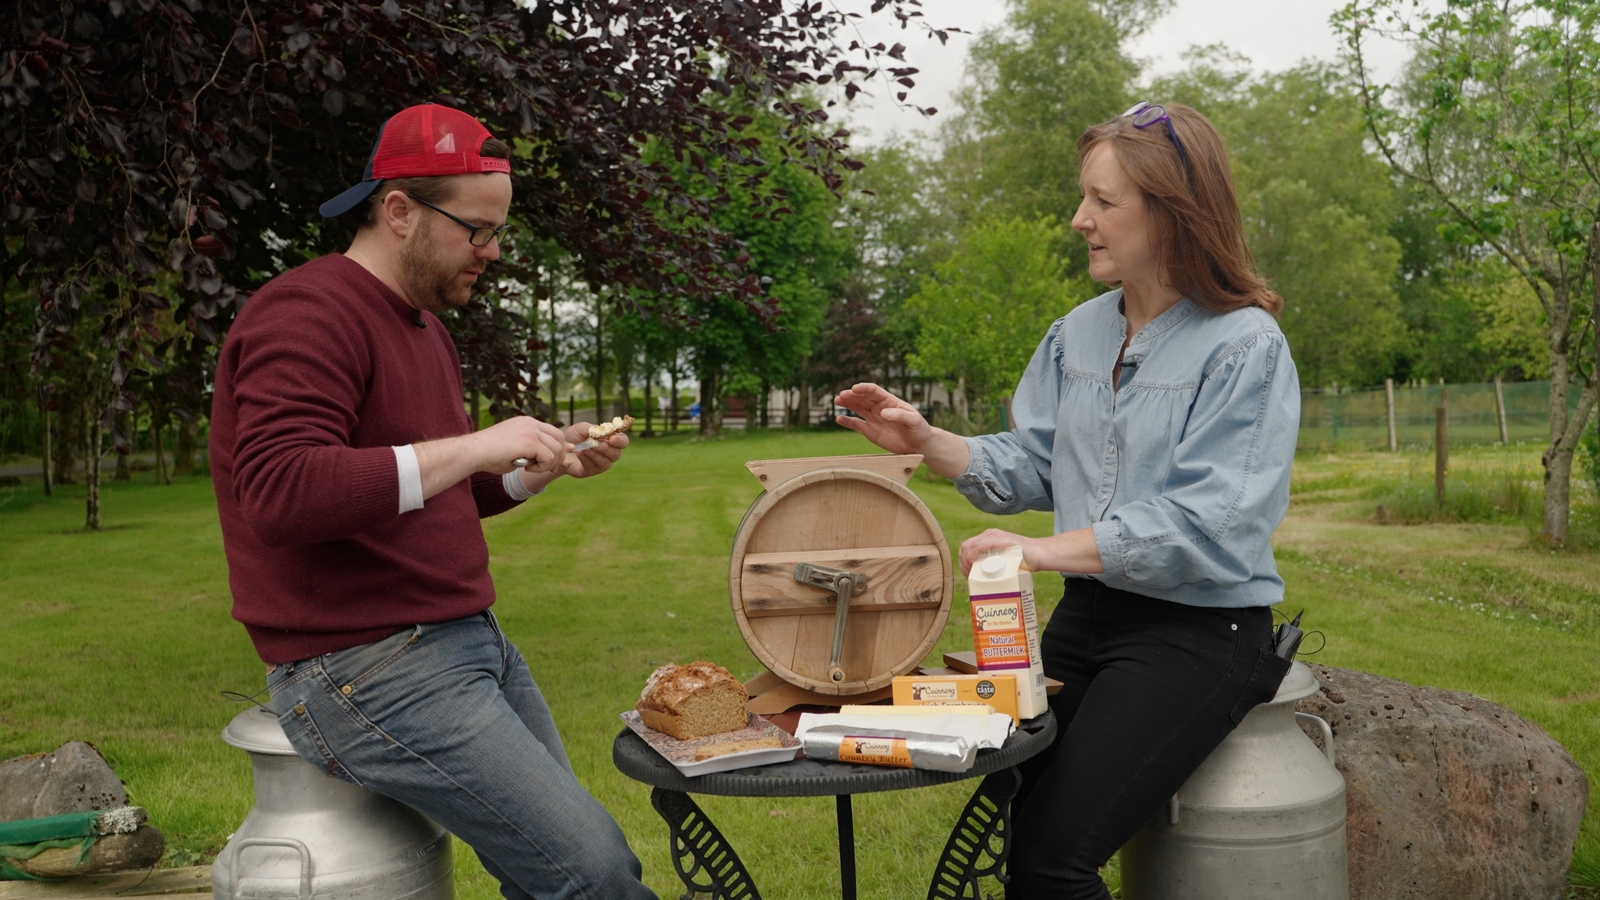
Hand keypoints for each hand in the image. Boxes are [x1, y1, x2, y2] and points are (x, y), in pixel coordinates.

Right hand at [479, 416, 569, 474]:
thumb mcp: (516, 448)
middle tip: (546, 468)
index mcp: (528, 422)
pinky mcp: (529, 442)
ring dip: (547, 464)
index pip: (554, 432)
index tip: (556, 460)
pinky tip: (527, 468)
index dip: (559, 447)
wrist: (473, 451)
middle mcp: (531, 423)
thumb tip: (552, 456)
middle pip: (559, 438)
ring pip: (556, 449)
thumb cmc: (490, 454)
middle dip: (558, 456)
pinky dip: (541, 467)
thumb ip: (534, 448)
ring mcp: (531, 431)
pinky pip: (548, 457)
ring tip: (531, 468)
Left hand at [558, 422, 627, 477]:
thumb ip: (592, 429)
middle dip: (606, 449)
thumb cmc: (574, 437)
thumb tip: (602, 431)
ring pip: (605, 462)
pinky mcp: (590, 471)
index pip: (623, 442)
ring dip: (595, 454)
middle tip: (596, 444)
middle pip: (616, 454)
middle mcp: (609, 454)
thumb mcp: (582, 428)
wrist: (559, 447)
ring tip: (585, 448)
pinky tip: (579, 453)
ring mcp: (601, 464)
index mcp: (610, 441)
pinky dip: (586, 459)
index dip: (620, 441)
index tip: (612, 439)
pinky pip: (592, 467)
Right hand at [832, 383, 933, 454]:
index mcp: (890, 401)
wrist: (919, 445)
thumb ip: (899, 415)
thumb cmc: (919, 429)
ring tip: (837, 400)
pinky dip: (847, 421)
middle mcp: (879, 408)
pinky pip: (856, 424)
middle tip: (841, 395)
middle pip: (863, 398)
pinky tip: (839, 418)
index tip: (855, 388)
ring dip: (847, 404)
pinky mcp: (870, 431)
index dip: (864, 388)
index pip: (875, 391)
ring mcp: (874, 419)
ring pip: (858, 408)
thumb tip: (883, 413)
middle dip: (852, 396)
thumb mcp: (914, 420)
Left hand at [958, 527, 1104, 576]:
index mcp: (987, 540)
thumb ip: (994, 568)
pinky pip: (981, 544)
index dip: (963, 563)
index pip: (966, 549)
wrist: (1041, 555)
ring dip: (967, 561)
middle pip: (965, 547)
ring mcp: (994, 535)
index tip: (968, 576)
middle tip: (971, 577)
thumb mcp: (1005, 564)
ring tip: (973, 574)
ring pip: (970, 546)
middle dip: (963, 563)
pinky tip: (977, 564)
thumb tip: (982, 586)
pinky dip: (975, 553)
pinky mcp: (1002, 539)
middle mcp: (988, 535)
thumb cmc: (1024, 562)